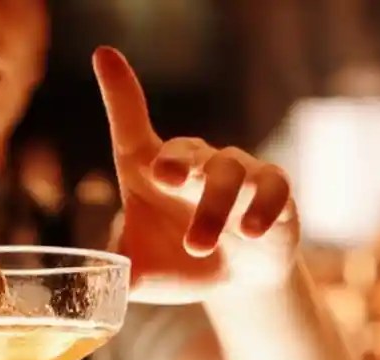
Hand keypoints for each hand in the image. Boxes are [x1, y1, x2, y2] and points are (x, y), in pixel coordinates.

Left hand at [92, 47, 298, 297]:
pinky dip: (261, 209)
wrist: (233, 282)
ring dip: (212, 209)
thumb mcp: (141, 271)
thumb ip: (121, 272)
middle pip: (183, 151)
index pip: (132, 126)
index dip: (120, 92)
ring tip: (196, 247)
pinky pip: (272, 188)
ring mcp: (236, 173)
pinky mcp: (274, 192)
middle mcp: (194, 162)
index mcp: (151, 170)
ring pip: (227, 174)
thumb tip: (108, 281)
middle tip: (162, 177)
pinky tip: (249, 232)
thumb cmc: (177, 263)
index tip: (105, 57)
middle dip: (175, 160)